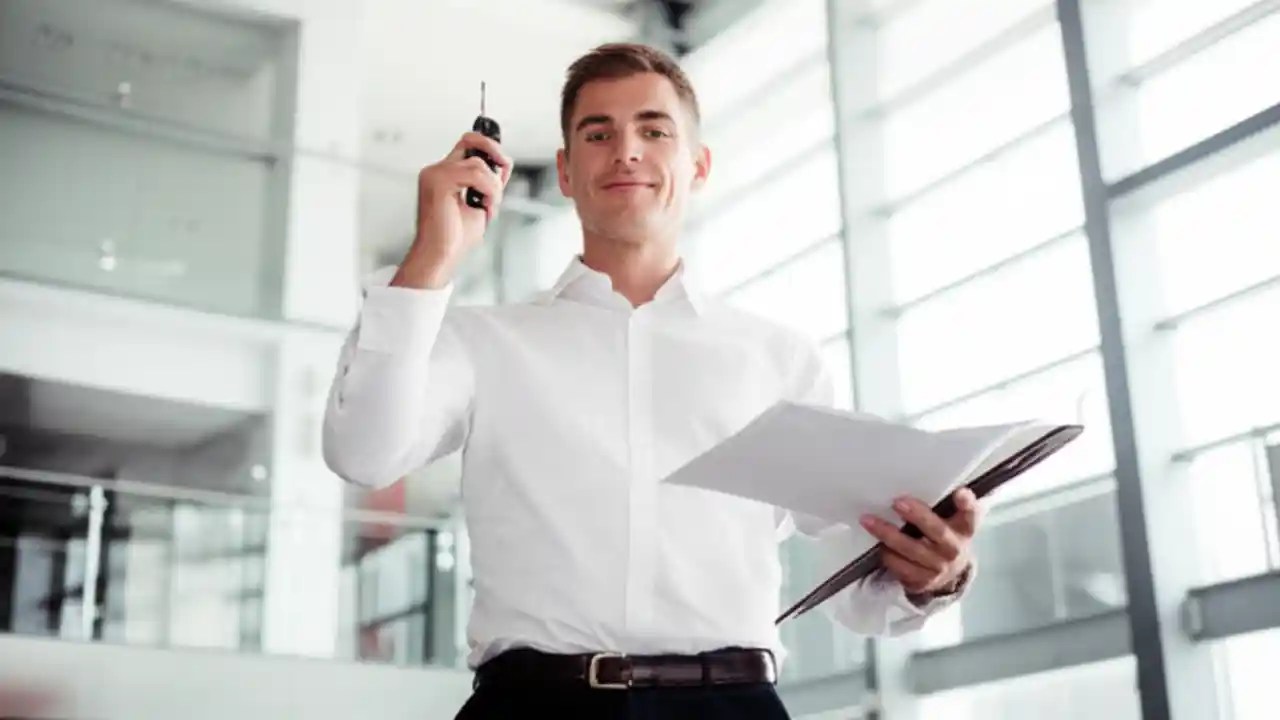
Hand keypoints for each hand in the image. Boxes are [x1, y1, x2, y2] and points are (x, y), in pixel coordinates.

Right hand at [395, 131, 512, 288]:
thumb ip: (489, 182)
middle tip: (504, 169)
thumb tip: (503, 164)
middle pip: (470, 140)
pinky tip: (485, 207)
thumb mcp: (482, 203)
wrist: (441, 256)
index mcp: (444, 175)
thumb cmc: (456, 237)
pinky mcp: (438, 182)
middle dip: (494, 150)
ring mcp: (435, 174)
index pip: (468, 145)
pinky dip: (489, 191)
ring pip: (478, 163)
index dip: (490, 148)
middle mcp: (436, 171)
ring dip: (493, 186)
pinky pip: (475, 174)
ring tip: (489, 206)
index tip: (504, 164)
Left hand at [859, 487, 982, 596]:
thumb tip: (921, 477)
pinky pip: (901, 567)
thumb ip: (945, 504)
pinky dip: (887, 555)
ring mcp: (938, 567)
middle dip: (917, 516)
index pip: (971, 515)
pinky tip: (878, 544)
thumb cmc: (945, 536)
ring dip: (888, 534)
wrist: (949, 573)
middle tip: (897, 503)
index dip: (967, 504)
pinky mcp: (922, 581)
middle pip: (937, 531)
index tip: (960, 492)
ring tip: (869, 521)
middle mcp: (954, 549)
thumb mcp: (953, 521)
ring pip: (912, 550)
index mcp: (964, 529)